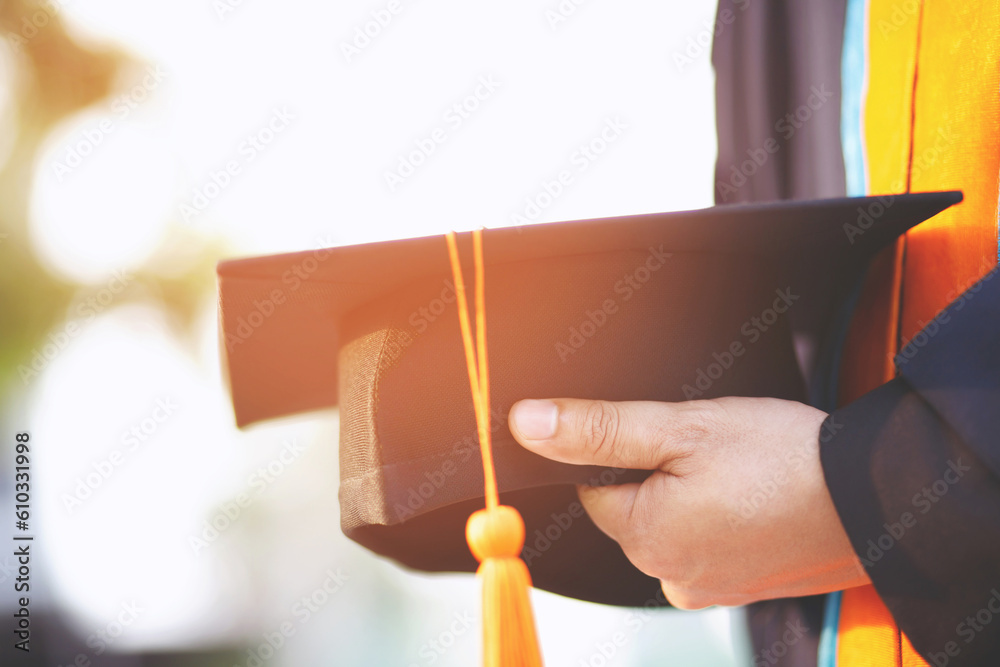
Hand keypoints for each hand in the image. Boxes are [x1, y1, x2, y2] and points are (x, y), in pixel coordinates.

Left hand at [508, 396, 868, 608]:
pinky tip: (753, 497)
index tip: (665, 435)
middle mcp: (669, 575)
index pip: (595, 487)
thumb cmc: (787, 460)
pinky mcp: (742, 586)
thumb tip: (526, 424)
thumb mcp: (681, 426)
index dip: (623, 451)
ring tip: (739, 473)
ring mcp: (709, 586)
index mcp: (646, 537)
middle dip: (659, 472)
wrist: (880, 497)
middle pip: (632, 507)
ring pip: (671, 522)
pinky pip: (708, 541)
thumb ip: (599, 429)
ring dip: (692, 494)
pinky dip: (722, 517)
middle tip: (711, 450)